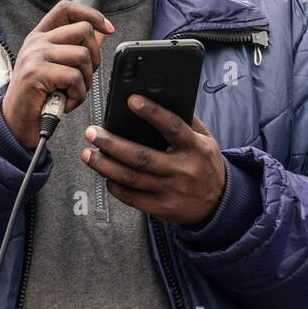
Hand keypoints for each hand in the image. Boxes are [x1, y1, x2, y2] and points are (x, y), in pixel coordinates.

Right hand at [1, 0, 113, 149]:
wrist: (15, 121)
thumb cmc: (37, 96)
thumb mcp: (55, 67)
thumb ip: (74, 48)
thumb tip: (101, 33)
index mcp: (40, 37)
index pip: (66, 9)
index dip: (91, 14)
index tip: (107, 28)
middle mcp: (36, 42)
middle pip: (83, 30)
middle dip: (95, 56)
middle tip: (84, 76)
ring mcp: (35, 56)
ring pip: (82, 55)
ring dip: (86, 81)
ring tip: (72, 92)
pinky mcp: (37, 73)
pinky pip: (74, 78)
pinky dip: (77, 95)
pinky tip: (66, 102)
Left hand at [81, 95, 226, 225]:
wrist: (219, 204)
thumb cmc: (205, 164)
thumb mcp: (205, 140)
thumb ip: (186, 121)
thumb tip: (159, 99)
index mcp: (195, 148)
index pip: (172, 126)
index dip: (152, 112)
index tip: (131, 100)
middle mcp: (183, 170)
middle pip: (141, 157)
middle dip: (111, 144)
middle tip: (92, 132)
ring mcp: (171, 191)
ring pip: (131, 178)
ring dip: (104, 165)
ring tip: (88, 154)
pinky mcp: (161, 208)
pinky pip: (131, 197)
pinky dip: (114, 185)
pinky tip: (104, 174)